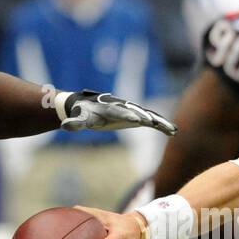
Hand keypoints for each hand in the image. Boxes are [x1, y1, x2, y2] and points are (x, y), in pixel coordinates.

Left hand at [58, 90, 176, 134]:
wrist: (86, 106)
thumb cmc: (83, 114)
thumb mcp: (78, 119)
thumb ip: (75, 123)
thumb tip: (66, 126)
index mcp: (111, 108)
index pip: (122, 112)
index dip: (130, 115)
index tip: (139, 121)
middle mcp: (123, 108)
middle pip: (139, 112)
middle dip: (149, 118)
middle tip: (159, 124)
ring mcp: (131, 111)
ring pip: (148, 116)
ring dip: (160, 123)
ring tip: (173, 130)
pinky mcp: (134, 116)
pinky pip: (150, 120)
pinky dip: (161, 125)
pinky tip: (172, 132)